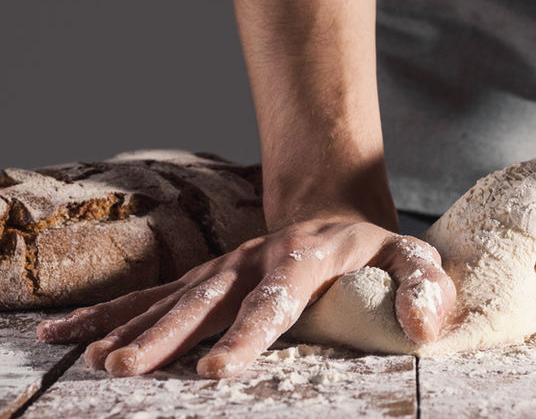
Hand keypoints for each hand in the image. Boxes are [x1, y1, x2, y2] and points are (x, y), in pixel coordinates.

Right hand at [37, 217, 455, 377]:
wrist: (334, 210)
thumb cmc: (373, 248)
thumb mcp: (410, 258)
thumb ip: (422, 287)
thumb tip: (426, 329)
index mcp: (302, 261)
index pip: (272, 302)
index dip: (244, 336)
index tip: (214, 370)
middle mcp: (252, 262)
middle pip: (205, 301)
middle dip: (166, 334)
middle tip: (129, 366)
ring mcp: (222, 269)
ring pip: (169, 298)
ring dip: (129, 325)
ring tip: (92, 358)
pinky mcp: (205, 277)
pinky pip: (152, 294)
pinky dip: (108, 312)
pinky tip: (65, 334)